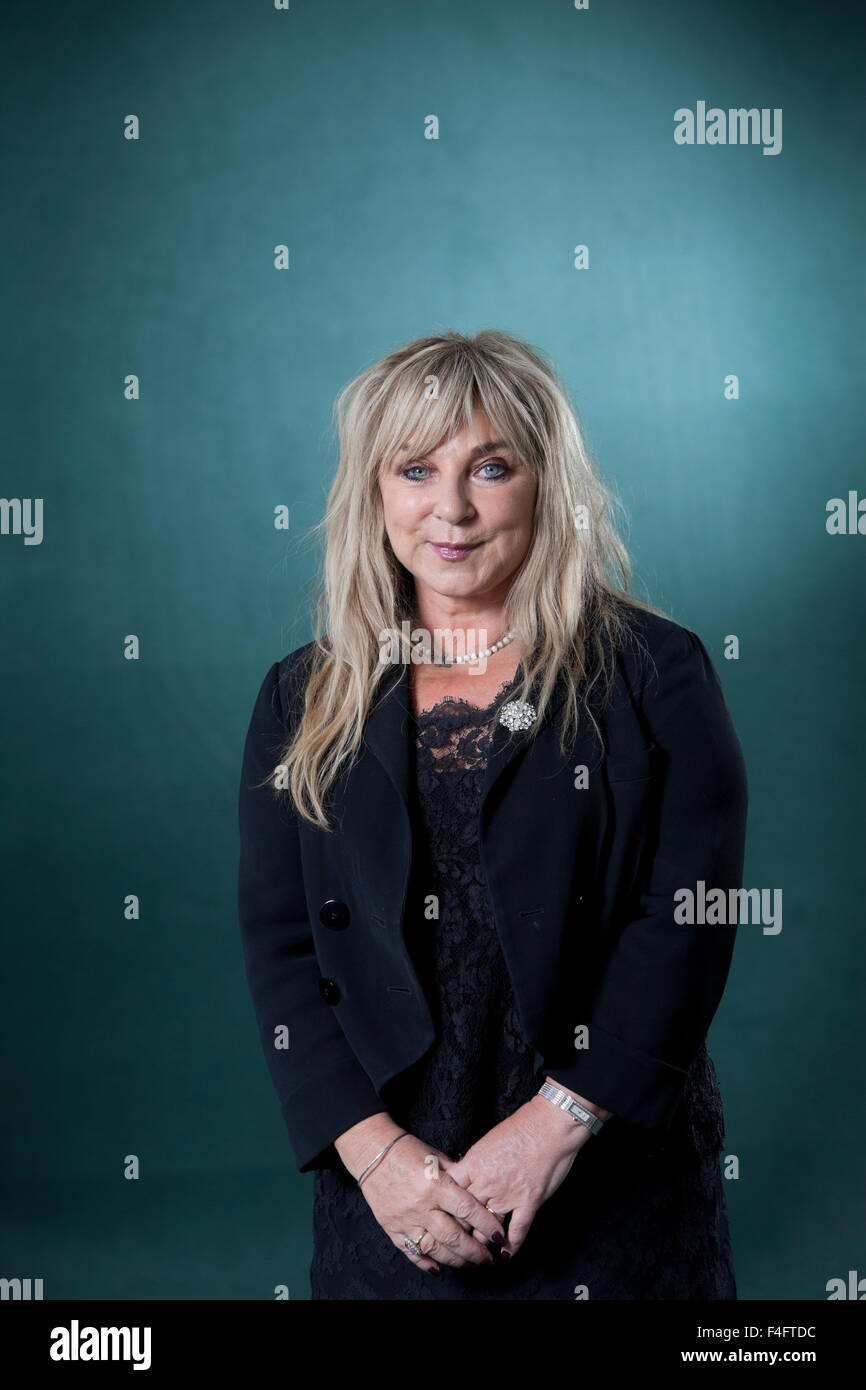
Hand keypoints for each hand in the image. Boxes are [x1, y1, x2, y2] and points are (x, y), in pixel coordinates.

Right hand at [357, 1132, 508, 1273]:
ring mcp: (405, 1220)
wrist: (372, 1153)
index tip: (500, 1236)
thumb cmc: (408, 1151)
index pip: (467, 1209)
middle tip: (490, 1260)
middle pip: (454, 1237)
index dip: (486, 1225)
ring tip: (471, 1265)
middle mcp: (421, 1206)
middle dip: (475, 1252)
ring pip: (435, 1249)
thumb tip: (479, 1190)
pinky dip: (424, 1263)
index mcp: (435, 1185)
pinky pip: (410, 1251)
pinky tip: (438, 1269)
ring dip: (456, 1261)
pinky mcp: (391, 1228)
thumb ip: (458, 1176)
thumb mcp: (437, 1158)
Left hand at [444, 1097, 592, 1256]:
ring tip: (478, 1254)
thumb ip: (476, 1164)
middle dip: (459, 1231)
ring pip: (487, 1228)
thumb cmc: (521, 1127)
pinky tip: (505, 1254)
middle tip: (456, 1243)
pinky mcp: (529, 1203)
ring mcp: (507, 1196)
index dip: (444, 1208)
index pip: (450, 1194)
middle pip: (464, 1215)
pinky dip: (510, 1247)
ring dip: (482, 1243)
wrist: (549, 1125)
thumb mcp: (487, 1142)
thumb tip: (467, 1175)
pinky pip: (517, 1232)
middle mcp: (486, 1183)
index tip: (442, 1218)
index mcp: (473, 1165)